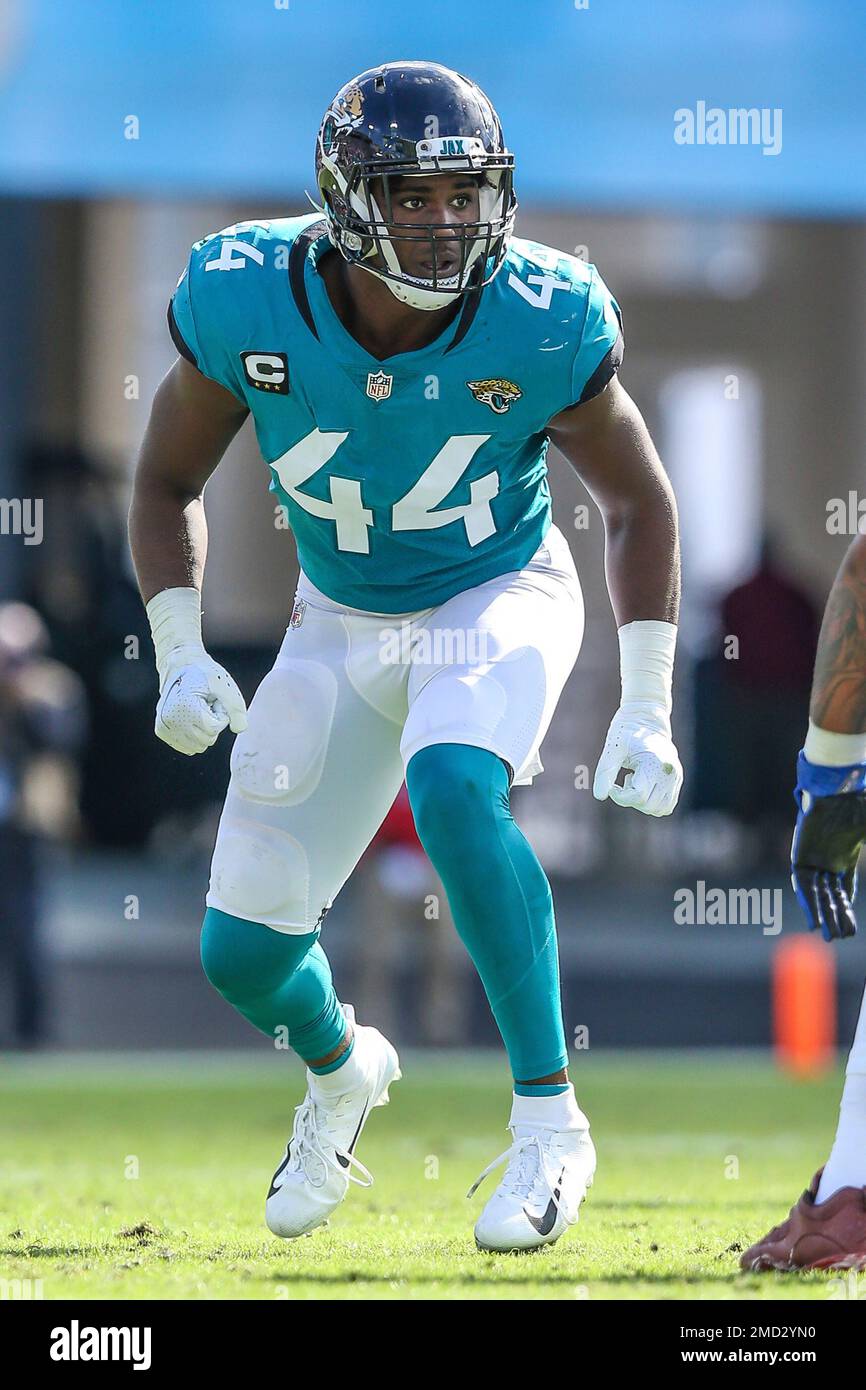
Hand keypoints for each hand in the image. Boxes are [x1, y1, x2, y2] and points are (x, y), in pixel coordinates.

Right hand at [155, 648, 246, 754]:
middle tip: (206, 705)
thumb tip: (239, 729)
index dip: (220, 715)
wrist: (179, 666)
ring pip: (198, 747)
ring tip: (198, 710)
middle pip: (207, 740)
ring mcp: (164, 726)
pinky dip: (193, 736)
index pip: (214, 728)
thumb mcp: (225, 686)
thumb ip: (236, 707)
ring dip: (203, 731)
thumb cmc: (204, 675)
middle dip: (212, 724)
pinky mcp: (161, 730)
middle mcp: (170, 718)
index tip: (214, 701)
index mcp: (184, 705)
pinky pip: (187, 747)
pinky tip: (190, 717)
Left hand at [593, 702, 682, 816]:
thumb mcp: (613, 748)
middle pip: (648, 805)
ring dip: (642, 802)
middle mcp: (669, 773)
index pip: (638, 796)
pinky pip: (666, 806)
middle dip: (630, 799)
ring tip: (635, 781)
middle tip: (624, 779)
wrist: (647, 717)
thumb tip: (600, 796)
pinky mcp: (677, 780)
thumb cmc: (627, 731)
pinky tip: (643, 785)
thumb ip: (605, 772)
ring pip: (659, 809)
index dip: (620, 796)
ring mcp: (676, 777)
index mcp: (654, 763)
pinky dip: (652, 803)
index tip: (612, 785)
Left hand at [791, 751, 865, 940]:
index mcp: (843, 854)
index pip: (844, 888)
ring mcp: (813, 857)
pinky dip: (807, 900)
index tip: (850, 930)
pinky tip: (812, 918)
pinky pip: (802, 882)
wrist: (837, 788)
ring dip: (822, 914)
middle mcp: (827, 858)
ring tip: (828, 937)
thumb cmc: (859, 805)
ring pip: (817, 893)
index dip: (846, 908)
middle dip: (835, 917)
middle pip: (830, 895)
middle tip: (838, 939)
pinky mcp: (800, 854)